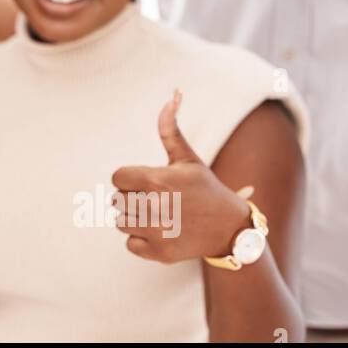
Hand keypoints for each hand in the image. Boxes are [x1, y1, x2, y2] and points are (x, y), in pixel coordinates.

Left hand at [112, 89, 250, 262]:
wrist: (230, 227)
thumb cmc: (204, 187)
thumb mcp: (188, 158)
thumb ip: (170, 129)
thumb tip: (173, 94)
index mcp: (157, 180)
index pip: (117, 178)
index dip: (130, 178)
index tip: (148, 181)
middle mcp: (155, 206)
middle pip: (117, 200)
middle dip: (134, 198)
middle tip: (158, 199)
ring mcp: (158, 232)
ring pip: (121, 222)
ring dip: (135, 218)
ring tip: (159, 214)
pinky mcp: (160, 253)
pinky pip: (130, 244)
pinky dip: (142, 240)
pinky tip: (162, 231)